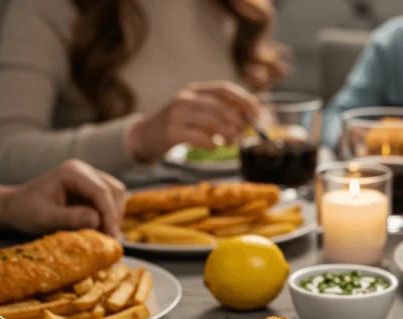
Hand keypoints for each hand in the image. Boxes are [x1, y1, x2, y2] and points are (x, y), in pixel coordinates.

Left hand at [0, 160, 125, 236]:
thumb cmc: (25, 211)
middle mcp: (84, 171)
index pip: (102, 191)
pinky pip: (109, 201)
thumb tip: (97, 220)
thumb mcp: (45, 218)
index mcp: (72, 172)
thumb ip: (70, 218)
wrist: (15, 207)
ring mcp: (89, 178)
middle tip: (108, 240)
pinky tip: (99, 230)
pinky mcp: (90, 189)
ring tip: (103, 236)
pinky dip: (108, 216)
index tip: (111, 237)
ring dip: (113, 216)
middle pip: (114, 190)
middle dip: (113, 215)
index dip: (109, 215)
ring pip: (115, 195)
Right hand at [128, 80, 260, 162]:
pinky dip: (211, 144)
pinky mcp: (171, 131)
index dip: (244, 100)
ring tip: (230, 142)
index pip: (224, 89)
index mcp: (195, 90)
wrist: (145, 136)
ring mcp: (177, 114)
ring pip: (212, 121)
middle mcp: (186, 98)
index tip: (257, 113)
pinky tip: (213, 147)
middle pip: (220, 106)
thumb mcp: (198, 114)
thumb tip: (247, 120)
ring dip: (227, 133)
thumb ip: (219, 113)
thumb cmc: (179, 126)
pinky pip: (199, 137)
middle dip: (237, 121)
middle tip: (242, 134)